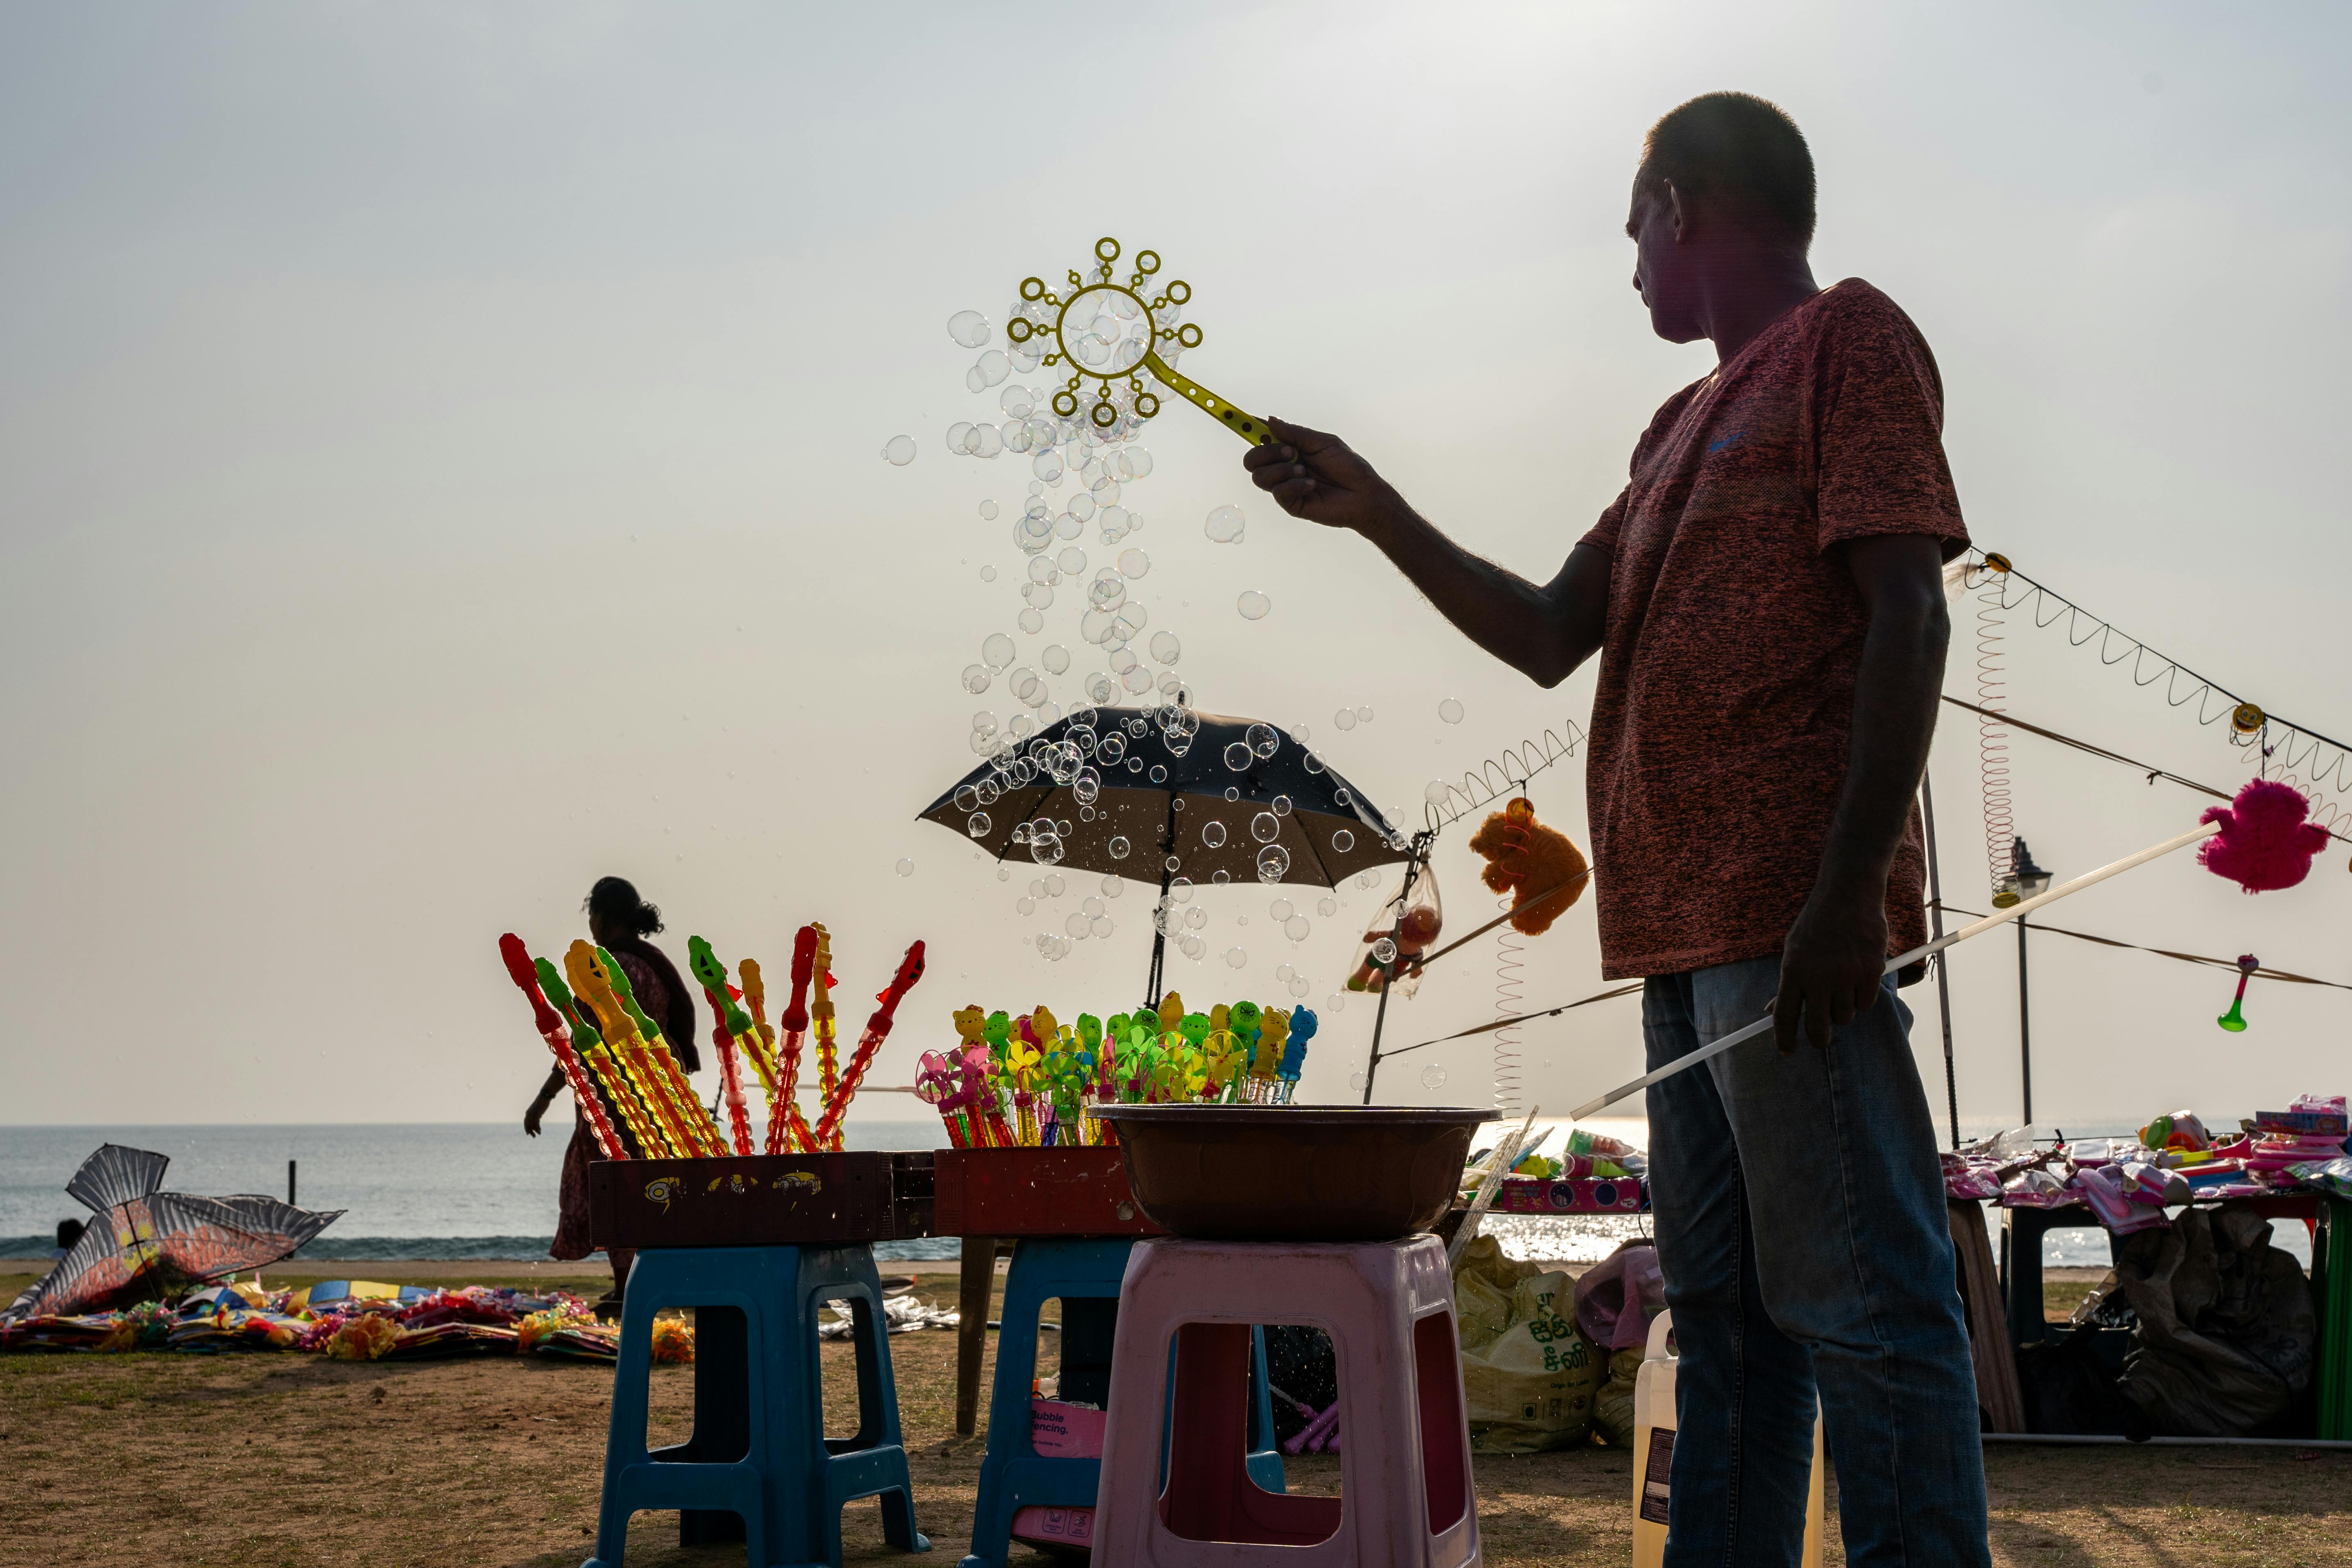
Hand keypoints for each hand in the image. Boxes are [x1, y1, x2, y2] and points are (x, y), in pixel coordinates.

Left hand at [523, 1097, 550, 1136]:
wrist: (544, 1096)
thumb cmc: (542, 1101)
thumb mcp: (538, 1109)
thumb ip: (536, 1114)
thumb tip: (538, 1119)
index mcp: (528, 1112)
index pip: (525, 1122)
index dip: (526, 1128)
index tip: (528, 1133)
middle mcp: (528, 1114)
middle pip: (527, 1125)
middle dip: (530, 1131)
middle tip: (533, 1136)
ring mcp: (532, 1114)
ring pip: (532, 1125)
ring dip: (535, 1131)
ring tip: (538, 1134)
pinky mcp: (536, 1114)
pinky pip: (536, 1124)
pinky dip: (537, 1128)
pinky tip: (540, 1131)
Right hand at [1242, 417, 1401, 536]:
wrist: (1363, 493)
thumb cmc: (1347, 466)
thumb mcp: (1321, 442)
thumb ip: (1294, 433)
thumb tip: (1268, 420)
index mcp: (1288, 448)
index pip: (1260, 437)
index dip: (1244, 426)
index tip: (1232, 416)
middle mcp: (1282, 467)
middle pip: (1251, 459)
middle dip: (1266, 453)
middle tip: (1290, 452)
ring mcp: (1285, 487)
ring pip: (1259, 477)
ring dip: (1282, 470)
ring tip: (1305, 470)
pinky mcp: (1291, 504)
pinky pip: (1278, 492)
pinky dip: (1295, 485)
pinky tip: (1311, 485)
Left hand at [1773, 885, 1888, 1052]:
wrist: (1848, 895)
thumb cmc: (1818, 924)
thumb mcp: (1793, 949)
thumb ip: (1789, 982)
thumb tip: (1772, 1013)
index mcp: (1793, 970)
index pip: (1784, 1015)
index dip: (1784, 1038)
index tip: (1786, 1051)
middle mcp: (1818, 976)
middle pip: (1817, 1027)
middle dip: (1819, 1039)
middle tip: (1821, 1039)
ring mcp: (1846, 976)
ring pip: (1844, 1017)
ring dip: (1842, 1010)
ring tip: (1841, 985)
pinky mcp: (1871, 972)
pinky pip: (1865, 1004)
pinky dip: (1862, 997)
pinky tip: (1858, 976)